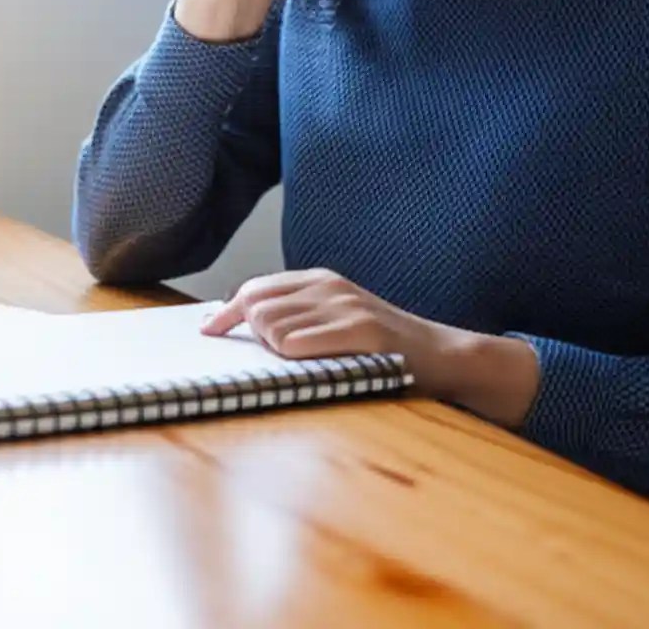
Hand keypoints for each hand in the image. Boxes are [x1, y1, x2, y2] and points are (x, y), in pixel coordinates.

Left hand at [201, 269, 542, 427]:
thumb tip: (240, 324)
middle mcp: (328, 286)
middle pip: (254, 306)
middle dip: (254, 336)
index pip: (254, 289)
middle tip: (281, 357)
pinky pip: (296, 345)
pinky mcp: (360, 332)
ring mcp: (344, 306)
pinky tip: (317, 367)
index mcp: (318, 280)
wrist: (441, 356)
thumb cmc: (380, 349)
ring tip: (310, 363)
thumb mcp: (333, 320)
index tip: (207, 331)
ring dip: (278, 353)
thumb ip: (293, 316)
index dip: (225, 313)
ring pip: (270, 328)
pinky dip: (294, 361)